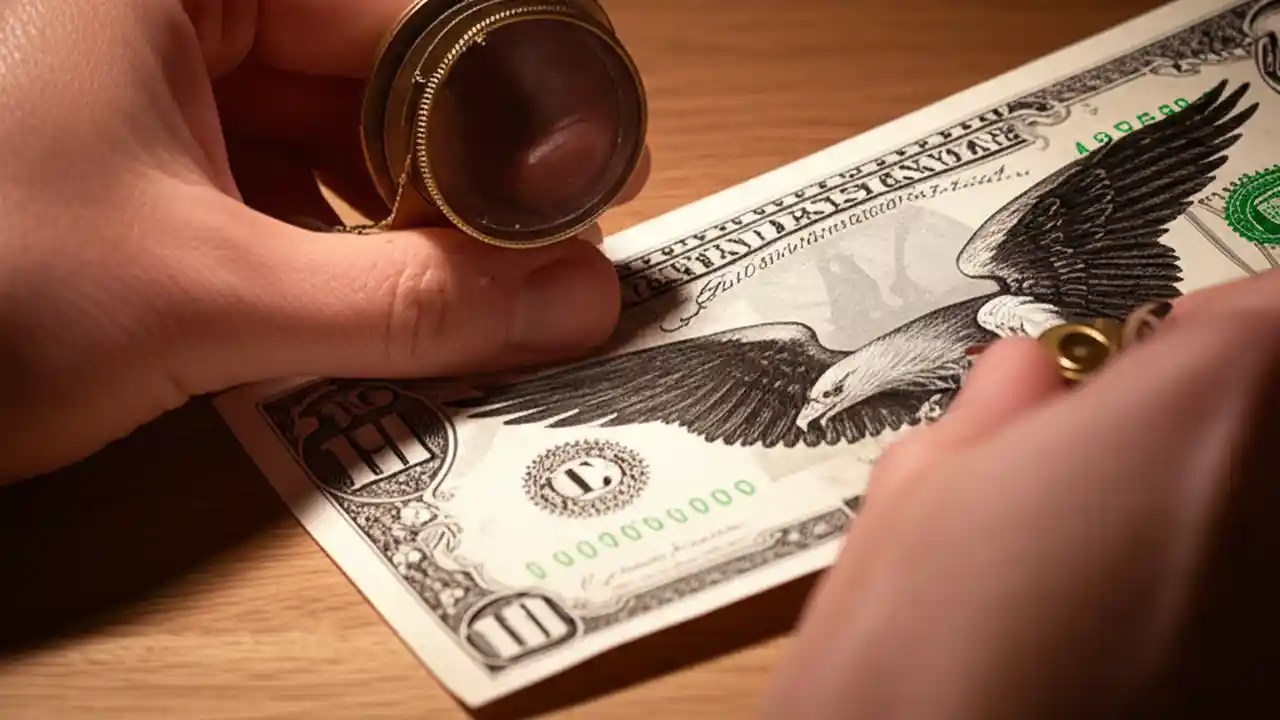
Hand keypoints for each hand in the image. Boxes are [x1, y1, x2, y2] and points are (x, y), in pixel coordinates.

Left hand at [0, 0, 646, 480]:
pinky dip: (329, 233)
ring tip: (461, 294)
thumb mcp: (204, 303)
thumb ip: (410, 305)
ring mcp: (145, 64)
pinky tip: (369, 295)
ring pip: (329, 126)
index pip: (409, 11)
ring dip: (398, 217)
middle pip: (374, 70)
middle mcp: (166, 1)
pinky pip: (271, 165)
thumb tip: (575, 299)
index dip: (511, 105)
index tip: (587, 184)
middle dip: (454, 177)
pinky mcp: (131, 134)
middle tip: (532, 259)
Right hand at [763, 270, 1279, 717]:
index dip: (1202, 319)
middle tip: (1115, 447)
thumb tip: (1028, 383)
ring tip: (1108, 560)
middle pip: (1274, 409)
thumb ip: (999, 410)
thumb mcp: (920, 500)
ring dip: (1213, 511)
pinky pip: (1254, 602)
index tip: (1147, 346)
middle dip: (1206, 415)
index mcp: (1201, 413)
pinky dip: (1215, 597)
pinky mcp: (1277, 688)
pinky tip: (1128, 639)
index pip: (1269, 306)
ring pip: (1262, 516)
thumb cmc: (913, 675)